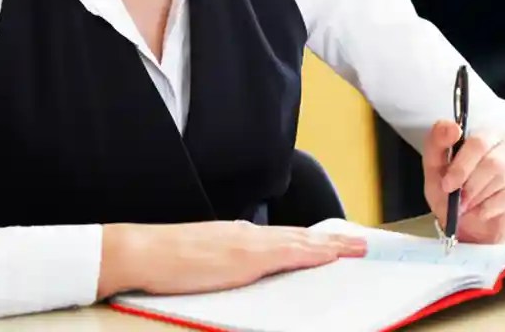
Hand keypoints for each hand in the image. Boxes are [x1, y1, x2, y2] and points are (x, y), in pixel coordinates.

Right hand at [97, 220, 366, 297]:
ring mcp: (248, 244)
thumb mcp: (204, 258)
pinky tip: (329, 255)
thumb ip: (228, 262)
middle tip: (363, 244)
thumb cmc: (165, 260)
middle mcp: (248, 235)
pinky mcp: (244, 257)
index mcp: (239, 237)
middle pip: (301, 238)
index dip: (316, 241)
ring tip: (358, 249)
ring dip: (332, 246)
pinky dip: (312, 253)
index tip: (338, 244)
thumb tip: (244, 270)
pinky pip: (287, 254)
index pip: (287, 238)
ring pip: (301, 242)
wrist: (141, 251)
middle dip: (333, 242)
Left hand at [423, 120, 504, 243]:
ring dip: (479, 197)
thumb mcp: (437, 165)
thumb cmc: (456, 188)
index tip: (447, 184)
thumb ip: (438, 142)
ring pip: (503, 179)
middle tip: (458, 201)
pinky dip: (492, 207)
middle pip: (493, 162)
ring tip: (468, 206)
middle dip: (470, 185)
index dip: (461, 165)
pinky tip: (482, 212)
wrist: (471, 223)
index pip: (479, 142)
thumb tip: (450, 126)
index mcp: (492, 132)